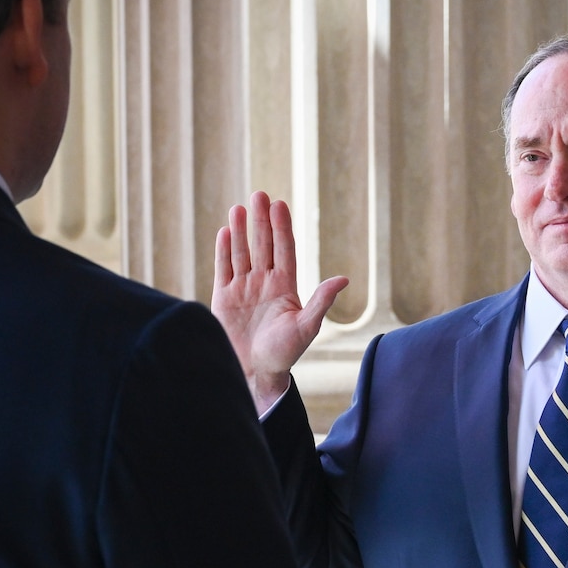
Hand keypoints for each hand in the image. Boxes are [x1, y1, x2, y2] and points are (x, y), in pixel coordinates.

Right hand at [211, 191, 348, 414]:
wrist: (255, 373)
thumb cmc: (284, 353)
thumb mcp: (306, 326)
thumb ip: (322, 301)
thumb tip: (344, 279)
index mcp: (285, 288)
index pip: (284, 250)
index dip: (281, 228)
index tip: (280, 205)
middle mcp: (264, 284)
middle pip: (262, 245)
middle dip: (261, 221)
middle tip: (260, 195)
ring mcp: (243, 289)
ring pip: (242, 253)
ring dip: (241, 230)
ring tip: (240, 206)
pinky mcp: (224, 298)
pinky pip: (223, 268)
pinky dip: (224, 250)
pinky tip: (225, 230)